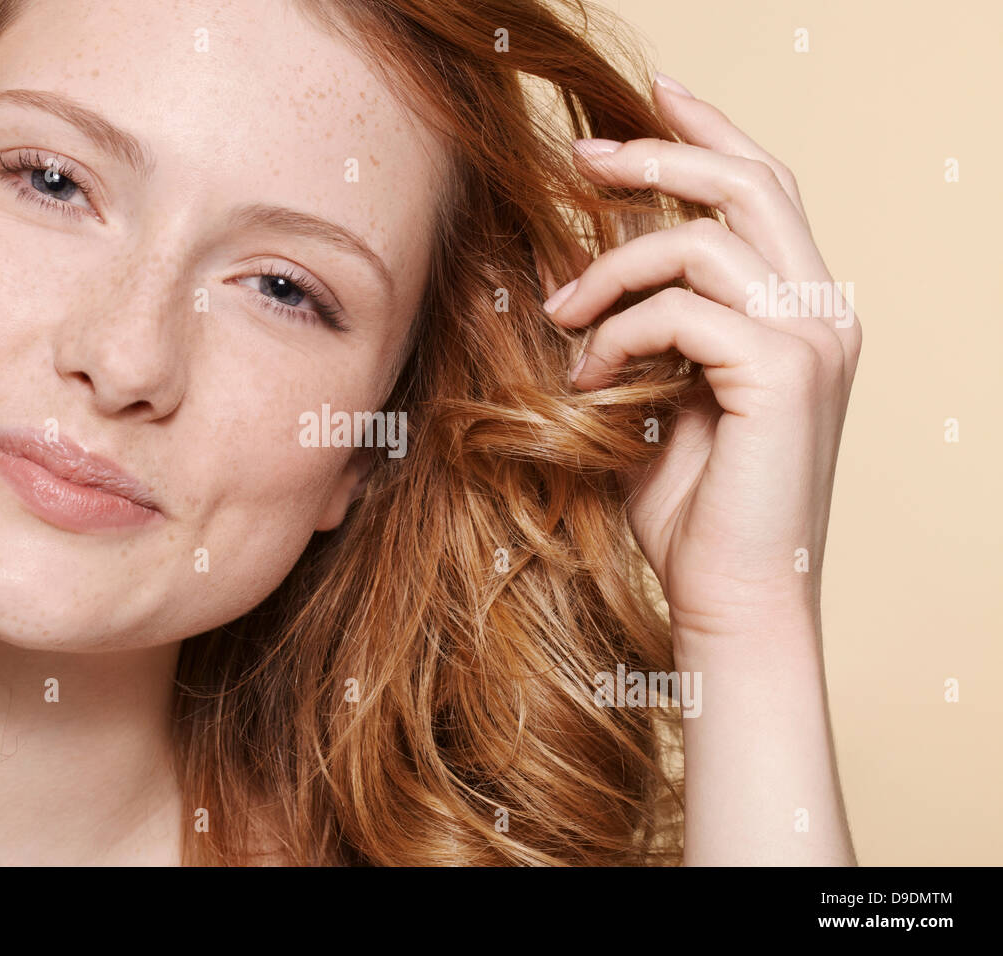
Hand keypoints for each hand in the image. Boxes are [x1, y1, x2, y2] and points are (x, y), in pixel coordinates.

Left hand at [543, 74, 861, 642]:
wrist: (733, 600)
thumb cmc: (693, 512)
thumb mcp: (658, 398)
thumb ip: (641, 331)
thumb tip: (572, 274)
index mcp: (804, 311)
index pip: (763, 193)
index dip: (708, 136)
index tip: (650, 101)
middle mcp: (824, 311)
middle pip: (748, 183)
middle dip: (658, 154)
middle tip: (580, 155)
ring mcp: (813, 338)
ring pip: (700, 242)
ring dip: (611, 270)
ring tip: (560, 314)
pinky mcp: (783, 371)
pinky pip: (680, 310)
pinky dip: (618, 333)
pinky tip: (586, 379)